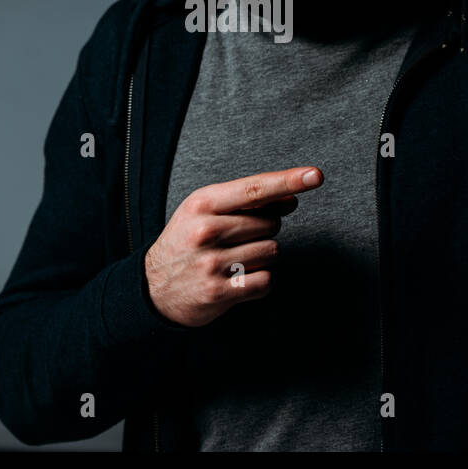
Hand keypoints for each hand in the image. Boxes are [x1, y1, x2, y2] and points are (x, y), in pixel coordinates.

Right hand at [144, 166, 322, 327]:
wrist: (153, 288)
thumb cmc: (186, 242)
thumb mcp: (204, 211)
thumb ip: (245, 202)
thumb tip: (290, 198)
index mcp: (202, 204)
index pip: (254, 188)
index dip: (288, 181)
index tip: (314, 175)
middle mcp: (206, 231)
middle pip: (270, 223)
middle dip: (264, 229)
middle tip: (238, 238)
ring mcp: (212, 263)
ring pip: (271, 251)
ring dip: (262, 256)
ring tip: (234, 259)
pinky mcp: (219, 292)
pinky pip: (265, 281)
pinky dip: (259, 280)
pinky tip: (238, 278)